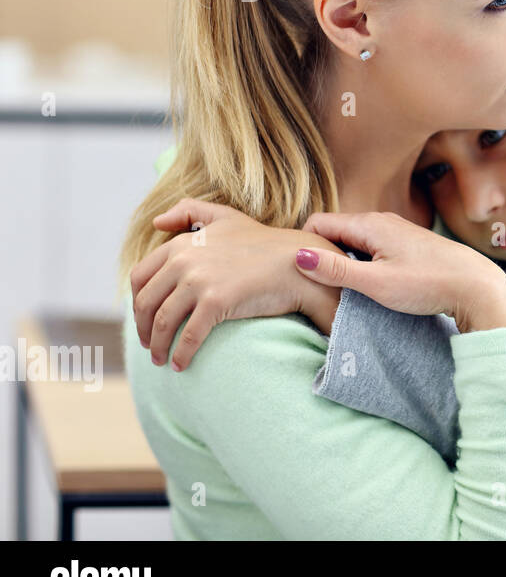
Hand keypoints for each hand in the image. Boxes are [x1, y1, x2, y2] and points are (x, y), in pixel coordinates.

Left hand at [130, 199, 344, 371]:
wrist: (298, 262)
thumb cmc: (264, 242)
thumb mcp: (225, 217)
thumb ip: (189, 211)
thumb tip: (157, 222)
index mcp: (181, 244)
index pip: (140, 278)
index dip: (136, 303)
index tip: (144, 319)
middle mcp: (184, 260)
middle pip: (147, 303)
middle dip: (143, 330)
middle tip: (149, 345)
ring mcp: (199, 281)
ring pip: (164, 323)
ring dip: (158, 347)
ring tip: (161, 360)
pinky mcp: (216, 302)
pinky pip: (189, 335)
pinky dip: (181, 354)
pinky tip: (180, 365)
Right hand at [293, 211, 505, 334]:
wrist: (476, 286)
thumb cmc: (428, 284)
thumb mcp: (376, 282)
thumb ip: (337, 270)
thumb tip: (300, 256)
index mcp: (369, 224)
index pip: (318, 224)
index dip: (306, 248)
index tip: (305, 276)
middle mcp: (381, 221)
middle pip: (336, 232)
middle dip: (324, 255)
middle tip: (321, 287)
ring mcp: (396, 231)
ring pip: (355, 242)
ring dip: (346, 262)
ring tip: (346, 290)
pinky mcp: (408, 245)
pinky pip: (373, 249)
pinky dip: (365, 264)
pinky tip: (371, 286)